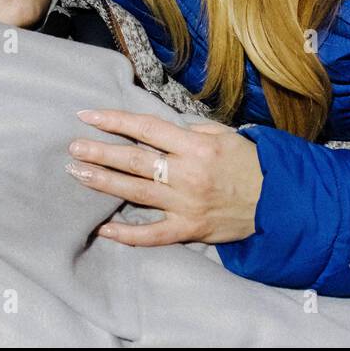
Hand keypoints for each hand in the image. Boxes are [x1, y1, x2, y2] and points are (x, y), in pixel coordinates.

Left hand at [65, 109, 262, 245]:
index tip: (88, 115)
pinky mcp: (188, 230)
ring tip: (77, 174)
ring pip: (135, 193)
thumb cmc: (249, 163)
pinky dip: (125, 233)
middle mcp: (186, 175)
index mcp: (195, 147)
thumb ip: (190, 131)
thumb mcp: (224, 135)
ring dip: (103, 183)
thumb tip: (157, 130)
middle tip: (73, 148)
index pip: (146, 129)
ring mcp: (185, 205)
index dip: (114, 121)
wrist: (277, 201)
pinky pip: (151, 235)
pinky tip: (102, 227)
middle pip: (133, 161)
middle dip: (99, 153)